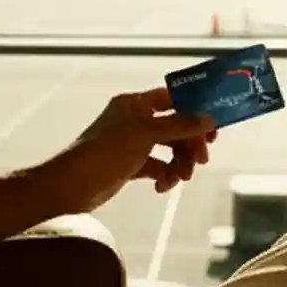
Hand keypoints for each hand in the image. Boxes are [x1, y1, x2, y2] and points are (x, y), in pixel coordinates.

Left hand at [50, 87, 217, 212]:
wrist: (73, 185)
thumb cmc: (106, 152)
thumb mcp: (145, 134)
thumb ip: (178, 125)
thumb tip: (208, 118)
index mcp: (135, 103)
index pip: (173, 99)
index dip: (195, 110)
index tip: (213, 128)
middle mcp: (135, 119)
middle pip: (175, 127)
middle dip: (189, 144)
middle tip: (201, 159)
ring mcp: (133, 143)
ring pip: (169, 149)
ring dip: (179, 164)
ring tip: (179, 178)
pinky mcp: (130, 164)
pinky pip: (158, 167)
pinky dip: (164, 176)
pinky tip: (162, 187)